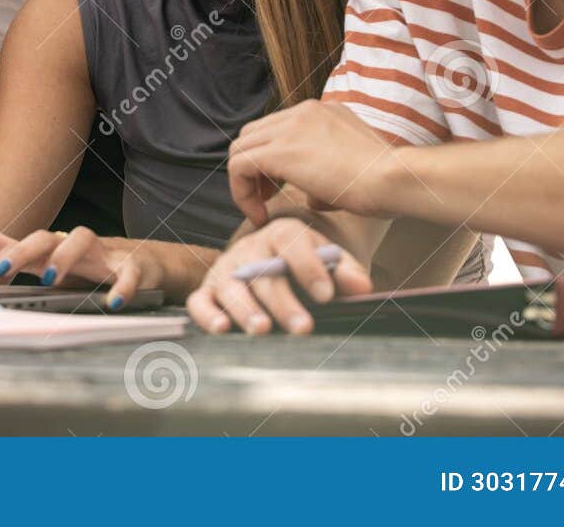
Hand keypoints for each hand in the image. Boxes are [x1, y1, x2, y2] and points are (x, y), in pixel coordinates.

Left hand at [0, 226, 188, 308]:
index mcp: (59, 250)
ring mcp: (107, 253)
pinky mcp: (136, 266)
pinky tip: (113, 302)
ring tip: (48, 279)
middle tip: (0, 272)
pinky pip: (129, 272)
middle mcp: (78, 247)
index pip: (24, 247)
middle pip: (47, 237)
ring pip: (83, 239)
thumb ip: (24, 253)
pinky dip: (122, 286)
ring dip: (63, 256)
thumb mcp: (58, 260)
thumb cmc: (99, 265)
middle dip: (21, 252)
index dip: (2, 261)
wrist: (151, 263)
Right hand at [185, 218, 372, 334]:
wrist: (271, 253)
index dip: (310, 268)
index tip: (327, 295)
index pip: (293, 244)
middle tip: (302, 328)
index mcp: (282, 234)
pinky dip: (207, 315)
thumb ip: (346, 271)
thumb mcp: (327, 257)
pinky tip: (223, 329)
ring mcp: (227, 269)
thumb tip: (364, 288)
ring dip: (246, 309)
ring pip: (232, 287)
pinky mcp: (208, 290)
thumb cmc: (303, 261)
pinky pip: (199, 301)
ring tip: (262, 330)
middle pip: (264, 273)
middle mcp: (250, 248)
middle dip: (283, 302)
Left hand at [227, 100, 402, 226]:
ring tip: (260, 208)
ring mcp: (291, 127)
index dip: (270, 160)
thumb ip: (326, 175)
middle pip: (254, 133)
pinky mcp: (281, 149)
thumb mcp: (352, 170)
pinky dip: (242, 191)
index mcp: (322, 112)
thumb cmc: (386, 183)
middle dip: (254, 167)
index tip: (279, 188)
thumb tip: (311, 195)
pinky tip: (259, 214)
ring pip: (241, 147)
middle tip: (267, 197)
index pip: (278, 128)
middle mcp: (303, 112)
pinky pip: (240, 165)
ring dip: (245, 180)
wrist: (395, 179)